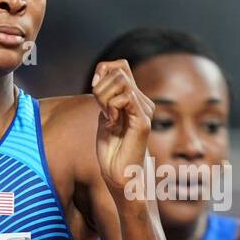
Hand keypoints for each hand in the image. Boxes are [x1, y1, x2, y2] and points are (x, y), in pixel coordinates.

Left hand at [91, 59, 154, 193]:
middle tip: (100, 108)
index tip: (94, 89)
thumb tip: (99, 77)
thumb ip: (105, 98)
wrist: (119, 173)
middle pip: (118, 70)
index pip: (120, 65)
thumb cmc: (111, 149)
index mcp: (133, 97)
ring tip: (107, 116)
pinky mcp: (143, 120)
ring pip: (120, 80)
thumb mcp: (104, 117)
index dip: (102, 71)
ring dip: (104, 97)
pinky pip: (125, 98)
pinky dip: (111, 107)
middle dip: (100, 87)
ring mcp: (144, 109)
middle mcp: (142, 100)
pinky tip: (111, 122)